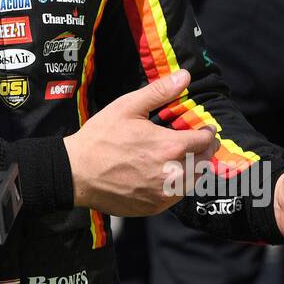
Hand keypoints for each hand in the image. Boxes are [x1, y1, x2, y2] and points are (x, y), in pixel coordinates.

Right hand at [64, 70, 219, 216]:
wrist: (76, 173)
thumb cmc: (100, 138)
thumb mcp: (127, 107)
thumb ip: (159, 92)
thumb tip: (184, 76)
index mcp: (170, 146)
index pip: (205, 141)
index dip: (207, 133)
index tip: (204, 129)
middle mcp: (173, 173)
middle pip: (205, 162)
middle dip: (205, 150)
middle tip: (197, 143)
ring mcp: (164, 194)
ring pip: (195, 181)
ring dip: (195, 168)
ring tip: (184, 158)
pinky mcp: (155, 207)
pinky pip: (178, 197)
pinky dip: (179, 185)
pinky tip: (167, 175)